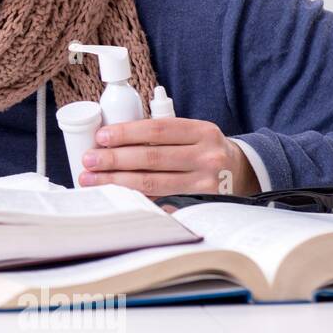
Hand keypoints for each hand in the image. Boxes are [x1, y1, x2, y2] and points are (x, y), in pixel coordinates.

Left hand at [77, 117, 261, 198]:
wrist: (244, 173)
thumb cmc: (206, 150)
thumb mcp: (193, 135)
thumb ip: (162, 136)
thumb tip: (112, 142)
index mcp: (201, 131)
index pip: (157, 130)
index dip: (126, 133)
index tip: (101, 137)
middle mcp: (206, 156)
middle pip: (151, 158)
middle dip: (114, 159)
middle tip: (89, 160)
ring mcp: (206, 182)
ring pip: (153, 182)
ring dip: (117, 180)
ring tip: (92, 179)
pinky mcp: (202, 202)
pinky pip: (162, 200)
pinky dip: (136, 197)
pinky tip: (116, 195)